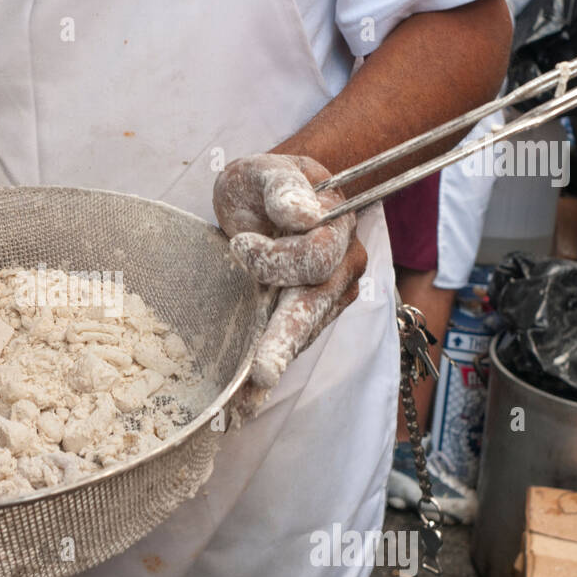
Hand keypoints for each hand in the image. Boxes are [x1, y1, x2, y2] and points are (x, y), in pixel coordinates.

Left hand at [213, 154, 365, 412]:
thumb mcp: (265, 170)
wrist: (268, 201)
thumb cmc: (265, 184)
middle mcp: (339, 271)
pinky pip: (286, 347)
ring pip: (299, 336)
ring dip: (270, 369)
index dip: (276, 256)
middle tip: (263, 373)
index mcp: (335, 230)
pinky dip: (263, 377)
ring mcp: (323, 300)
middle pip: (313, 309)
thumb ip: (283, 185)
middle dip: (285, 341)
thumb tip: (304, 214)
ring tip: (241, 406)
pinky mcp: (302, 320)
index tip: (238, 244)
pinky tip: (241, 406)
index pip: (315, 257)